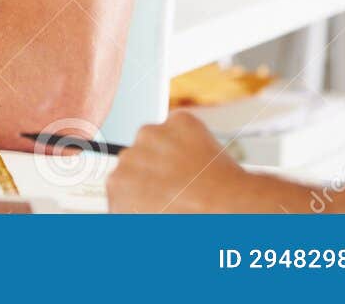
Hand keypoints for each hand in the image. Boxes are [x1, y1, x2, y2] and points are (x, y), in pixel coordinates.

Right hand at [107, 110, 254, 212]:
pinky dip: (190, 138)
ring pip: (155, 140)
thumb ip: (137, 210)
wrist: (228, 208)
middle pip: (137, 160)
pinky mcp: (178, 120)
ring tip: (192, 175)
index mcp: (117, 186)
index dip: (143, 191)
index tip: (158, 197)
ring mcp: (152, 134)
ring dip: (169, 152)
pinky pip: (180, 127)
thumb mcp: (151, 223)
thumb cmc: (192, 222)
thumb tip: (143, 205)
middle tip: (178, 189)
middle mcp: (128, 156)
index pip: (123, 182)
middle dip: (153, 171)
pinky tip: (201, 159)